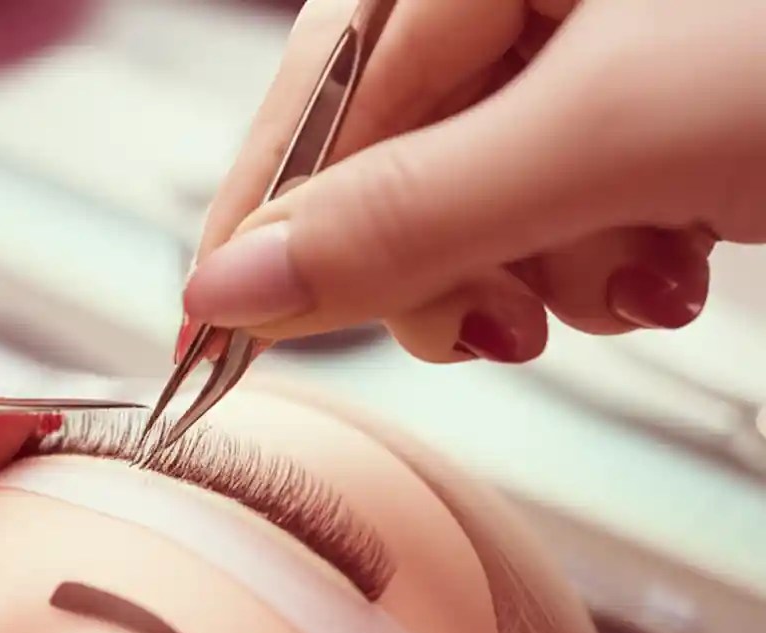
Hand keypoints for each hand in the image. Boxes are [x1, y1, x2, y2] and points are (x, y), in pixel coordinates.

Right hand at [183, 0, 765, 362]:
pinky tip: (668, 261)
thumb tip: (237, 283)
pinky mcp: (623, 117)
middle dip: (445, 265)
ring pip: (473, 212)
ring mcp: (570, 58)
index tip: (203, 337)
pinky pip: (550, 217)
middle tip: (499, 319)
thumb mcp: (608, 132)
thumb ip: (408, 214)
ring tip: (637, 272)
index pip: (314, 107)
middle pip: (390, 172)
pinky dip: (599, 267)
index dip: (258, 227)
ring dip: (542, 274)